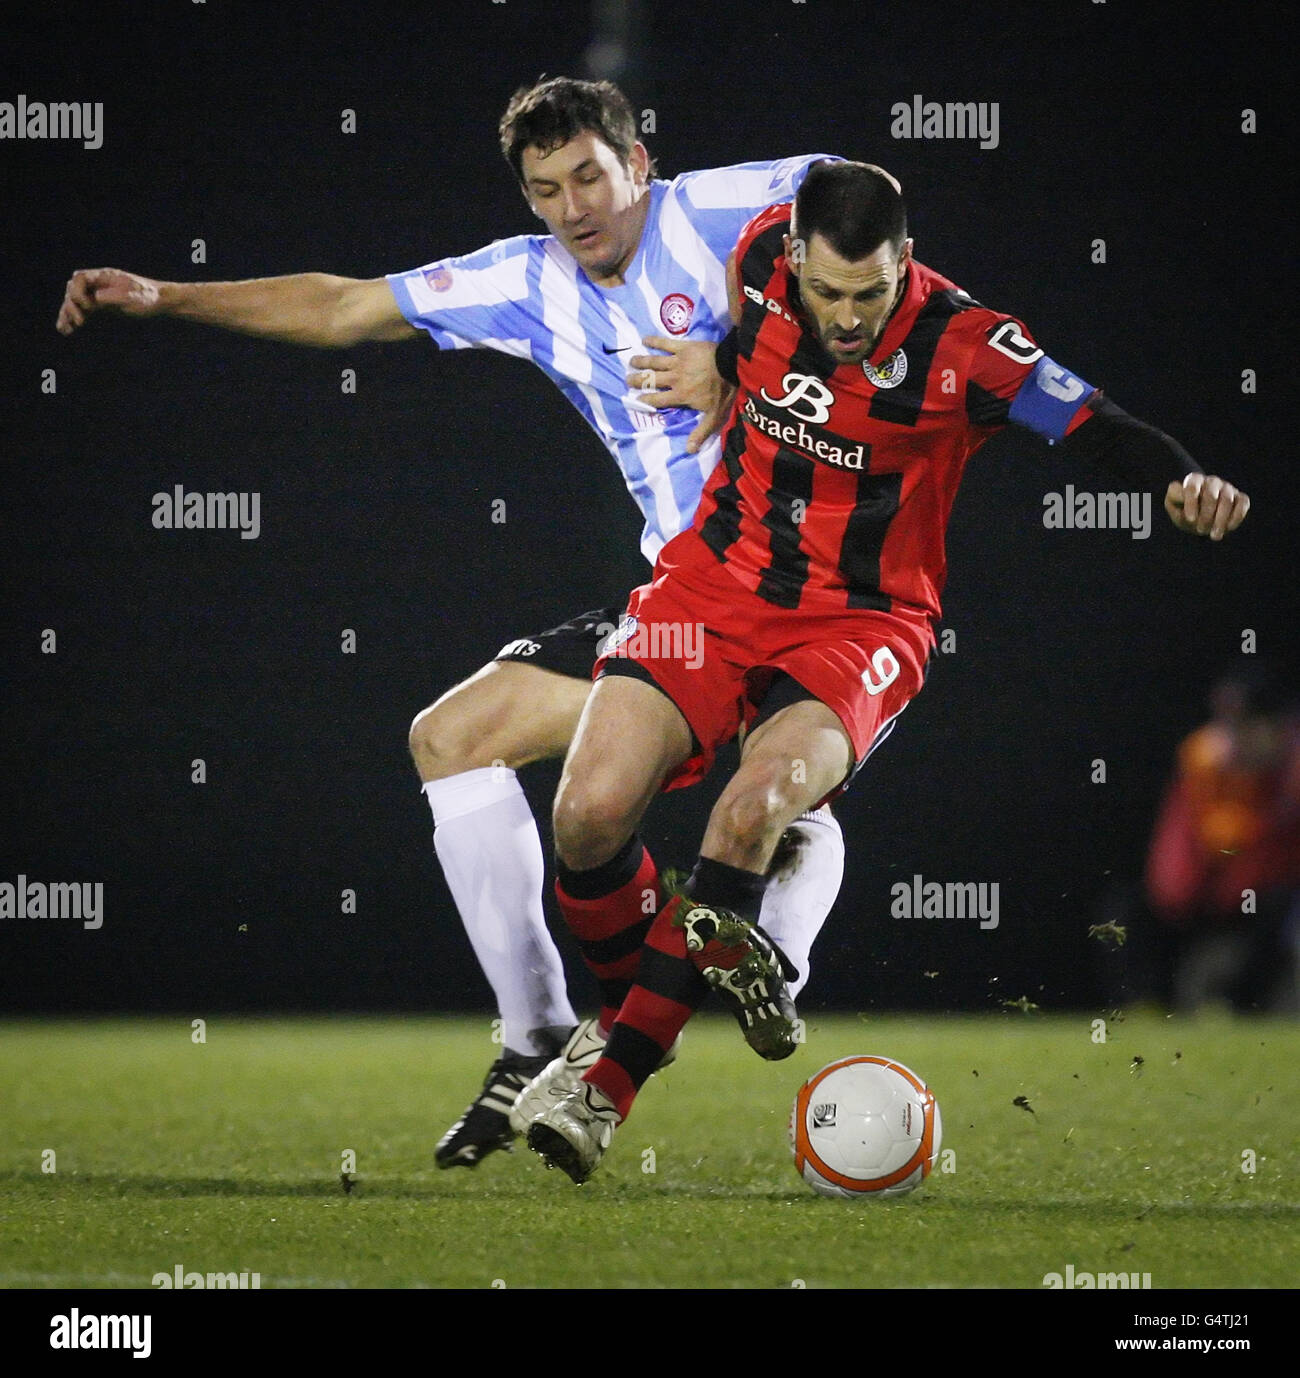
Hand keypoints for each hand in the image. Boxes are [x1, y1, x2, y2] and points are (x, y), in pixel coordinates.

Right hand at [57, 268, 162, 334]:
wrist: (159, 301)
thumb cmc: (147, 296)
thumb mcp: (132, 297)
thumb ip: (113, 296)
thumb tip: (95, 298)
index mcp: (104, 276)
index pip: (79, 278)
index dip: (78, 291)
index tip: (88, 306)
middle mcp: (98, 283)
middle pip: (73, 290)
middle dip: (72, 305)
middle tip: (80, 322)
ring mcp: (98, 293)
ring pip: (76, 302)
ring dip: (68, 314)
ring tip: (64, 329)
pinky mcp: (101, 305)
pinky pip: (83, 310)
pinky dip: (74, 318)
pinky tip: (67, 330)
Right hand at [628, 335, 734, 452]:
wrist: (733, 365)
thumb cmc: (724, 391)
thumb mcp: (715, 416)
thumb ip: (701, 432)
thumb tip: (689, 450)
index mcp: (680, 395)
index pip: (657, 400)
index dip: (645, 401)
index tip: (635, 400)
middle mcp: (674, 379)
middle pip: (651, 380)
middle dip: (638, 380)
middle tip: (627, 380)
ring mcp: (677, 361)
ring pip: (654, 362)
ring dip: (641, 362)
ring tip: (631, 362)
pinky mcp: (683, 347)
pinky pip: (665, 343)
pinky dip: (654, 341)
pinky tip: (645, 339)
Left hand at [1164, 473, 1249, 539]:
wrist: (1199, 518)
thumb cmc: (1183, 510)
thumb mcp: (1173, 505)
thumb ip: (1174, 498)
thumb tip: (1183, 493)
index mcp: (1194, 480)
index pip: (1192, 487)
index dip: (1191, 502)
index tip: (1190, 519)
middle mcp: (1212, 482)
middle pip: (1211, 495)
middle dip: (1206, 515)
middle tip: (1200, 530)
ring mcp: (1227, 488)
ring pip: (1227, 500)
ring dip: (1220, 520)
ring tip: (1214, 536)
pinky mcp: (1240, 498)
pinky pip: (1243, 504)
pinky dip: (1236, 517)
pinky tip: (1228, 528)